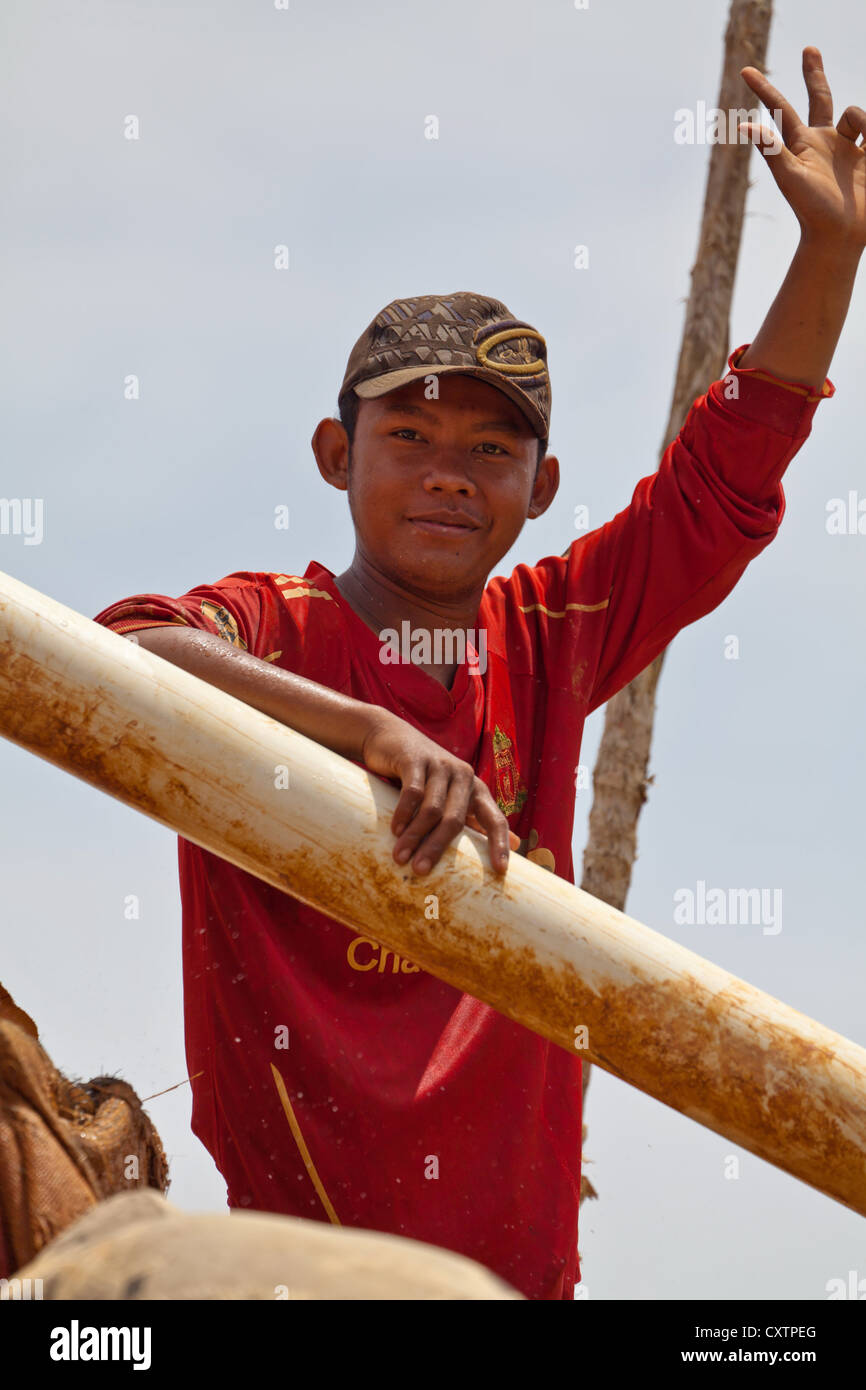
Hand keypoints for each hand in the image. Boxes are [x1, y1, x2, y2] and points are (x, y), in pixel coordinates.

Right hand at [361, 714, 517, 875]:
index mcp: (476, 789)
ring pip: (432, 809)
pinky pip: (412, 792)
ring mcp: (440, 765)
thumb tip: (517, 845)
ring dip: (415, 836)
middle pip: (455, 819)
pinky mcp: (415, 759)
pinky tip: (395, 830)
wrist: (391, 737)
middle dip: (437, 847)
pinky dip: (403, 813)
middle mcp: (463, 775)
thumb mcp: (451, 794)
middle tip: (420, 870)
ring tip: (401, 857)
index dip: (499, 844)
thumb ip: (477, 818)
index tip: (500, 870)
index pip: (495, 819)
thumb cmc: (425, 776)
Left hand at [740, 47, 865, 248]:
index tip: (744, 72)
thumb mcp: (791, 178)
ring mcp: (847, 147)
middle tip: (811, 50)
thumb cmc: (812, 210)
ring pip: (856, 113)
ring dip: (863, 120)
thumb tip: (744, 125)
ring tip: (865, 145)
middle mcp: (822, 141)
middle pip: (819, 97)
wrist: (841, 237)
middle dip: (815, 73)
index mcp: (801, 143)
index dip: (764, 89)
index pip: (780, 108)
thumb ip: (771, 149)